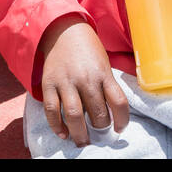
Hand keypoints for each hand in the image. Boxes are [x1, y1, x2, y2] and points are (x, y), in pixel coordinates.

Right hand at [38, 17, 128, 145]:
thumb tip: (110, 115)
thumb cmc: (88, 50)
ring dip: (80, 134)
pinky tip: (63, 133)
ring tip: (83, 141)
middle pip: (97, 113)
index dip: (122, 121)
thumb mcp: (103, 64)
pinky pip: (52, 110)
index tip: (120, 129)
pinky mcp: (49, 84)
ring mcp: (66, 81)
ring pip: (74, 115)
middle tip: (99, 134)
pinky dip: (57, 125)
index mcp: (103, 73)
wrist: (64, 30)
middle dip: (100, 128)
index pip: (118, 102)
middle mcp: (86, 78)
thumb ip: (106, 86)